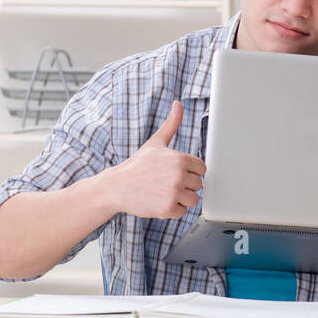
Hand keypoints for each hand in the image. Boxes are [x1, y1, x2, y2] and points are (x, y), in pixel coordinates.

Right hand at [104, 100, 205, 219]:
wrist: (116, 187)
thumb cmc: (137, 166)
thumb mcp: (155, 143)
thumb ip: (171, 125)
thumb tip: (178, 105)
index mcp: (180, 159)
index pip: (201, 169)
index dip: (189, 171)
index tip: (174, 171)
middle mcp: (179, 175)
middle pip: (198, 185)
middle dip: (184, 185)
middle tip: (165, 182)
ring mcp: (173, 193)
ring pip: (193, 200)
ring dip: (180, 198)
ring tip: (163, 191)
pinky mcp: (168, 208)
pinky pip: (183, 212)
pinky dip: (172, 209)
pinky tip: (159, 200)